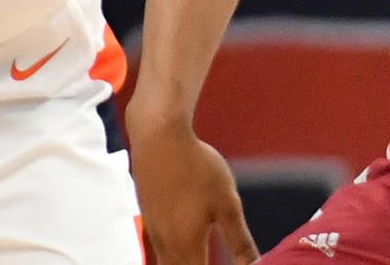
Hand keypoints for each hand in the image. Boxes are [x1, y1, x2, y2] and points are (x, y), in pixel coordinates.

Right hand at [131, 117, 257, 264]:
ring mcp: (154, 231)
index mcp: (186, 246)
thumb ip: (239, 240)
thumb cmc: (196, 167)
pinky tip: (186, 252)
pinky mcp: (150, 217)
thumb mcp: (227, 203)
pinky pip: (161, 251)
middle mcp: (166, 245)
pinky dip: (175, 259)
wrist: (159, 137)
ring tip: (200, 260)